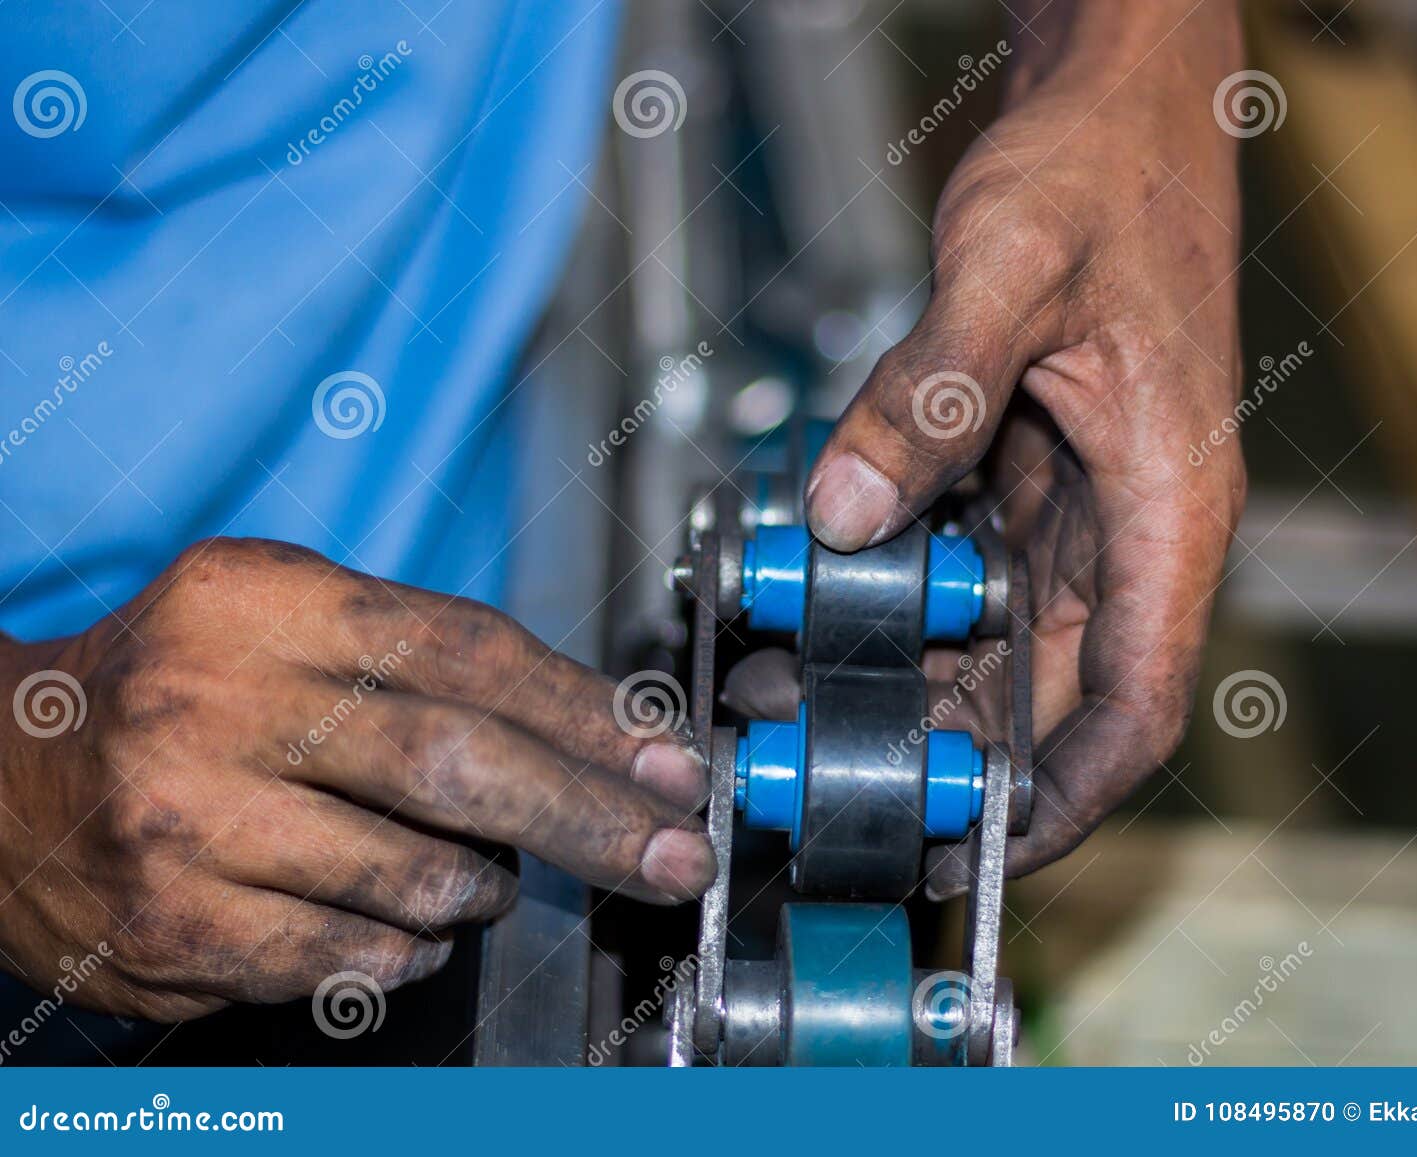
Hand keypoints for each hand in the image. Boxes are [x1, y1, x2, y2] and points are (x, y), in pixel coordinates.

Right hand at [0, 537, 712, 1020]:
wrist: (1, 771)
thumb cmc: (182, 684)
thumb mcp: (284, 616)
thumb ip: (424, 654)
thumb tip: (597, 729)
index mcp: (263, 603)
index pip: (467, 652)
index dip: (587, 713)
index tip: (670, 762)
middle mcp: (216, 704)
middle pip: (456, 766)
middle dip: (591, 820)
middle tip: (674, 856)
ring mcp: (183, 822)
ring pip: (413, 878)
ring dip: (485, 891)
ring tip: (489, 879)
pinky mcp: (167, 926)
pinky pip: (346, 958)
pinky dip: (407, 950)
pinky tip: (409, 928)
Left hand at [804, 4, 1244, 896]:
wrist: (1116, 100)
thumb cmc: (1105, 169)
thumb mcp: (1011, 270)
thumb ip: (929, 391)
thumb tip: (847, 509)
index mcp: (1170, 503)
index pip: (1138, 704)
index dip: (1070, 799)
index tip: (984, 857)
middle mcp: (1131, 522)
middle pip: (1049, 688)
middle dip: (952, 748)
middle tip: (838, 779)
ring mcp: (1081, 501)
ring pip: (1000, 634)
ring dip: (912, 674)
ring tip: (801, 697)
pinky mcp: (1030, 469)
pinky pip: (967, 562)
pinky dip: (901, 593)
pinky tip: (821, 599)